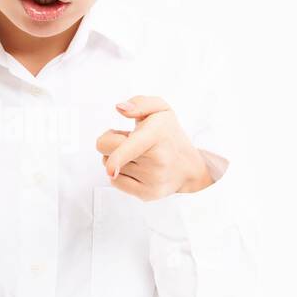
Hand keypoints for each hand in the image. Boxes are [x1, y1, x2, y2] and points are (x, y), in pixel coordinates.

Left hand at [94, 95, 213, 199]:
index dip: (118, 156)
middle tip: (129, 140)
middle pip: (108, 153)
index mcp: (157, 135)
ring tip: (137, 154)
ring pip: (110, 168)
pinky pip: (116, 183)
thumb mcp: (161, 109)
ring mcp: (152, 180)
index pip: (131, 147)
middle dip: (111, 143)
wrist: (189, 166)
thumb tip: (120, 108)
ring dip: (117, 159)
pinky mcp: (147, 194)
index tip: (111, 168)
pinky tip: (135, 168)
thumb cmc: (169, 135)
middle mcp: (156, 159)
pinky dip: (120, 174)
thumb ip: (140, 103)